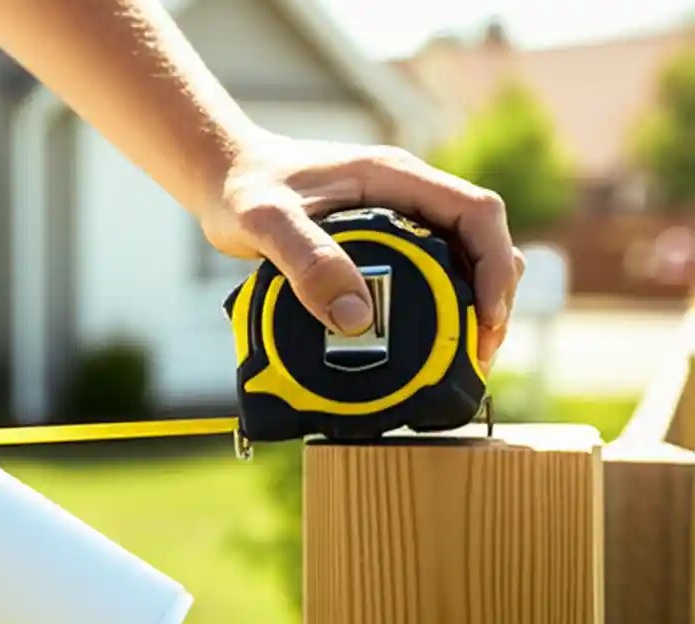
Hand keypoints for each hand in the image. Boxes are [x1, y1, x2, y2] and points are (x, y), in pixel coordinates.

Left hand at [200, 129, 524, 371]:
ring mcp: (394, 216)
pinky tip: (420, 344)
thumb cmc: (240, 189)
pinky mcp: (377, 241)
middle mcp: (404, 194)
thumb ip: (306, 260)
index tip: (486, 317)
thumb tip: (357, 318)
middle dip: (492, 296)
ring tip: (460, 358)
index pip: (477, 212)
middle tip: (478, 354)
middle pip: (479, 241)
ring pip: (457, 258)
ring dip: (468, 305)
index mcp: (394, 177)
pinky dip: (434, 307)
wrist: (220, 175)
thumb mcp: (264, 222)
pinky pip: (424, 272)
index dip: (494, 265)